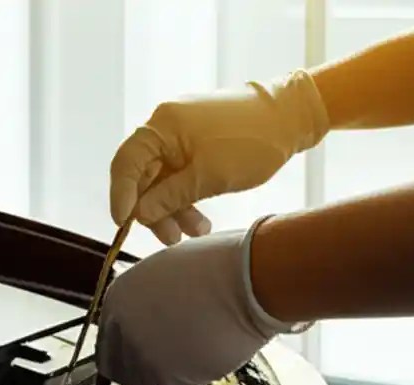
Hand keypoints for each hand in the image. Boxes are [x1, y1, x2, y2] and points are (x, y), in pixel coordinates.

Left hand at [96, 221, 307, 384]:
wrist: (248, 281)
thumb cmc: (223, 269)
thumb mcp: (170, 273)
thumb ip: (151, 300)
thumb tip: (156, 318)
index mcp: (119, 296)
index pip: (110, 340)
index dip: (134, 349)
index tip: (154, 352)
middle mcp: (119, 324)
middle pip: (118, 368)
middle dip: (144, 370)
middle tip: (174, 365)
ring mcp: (136, 351)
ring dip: (165, 380)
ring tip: (193, 360)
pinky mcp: (158, 376)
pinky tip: (200, 367)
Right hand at [109, 69, 329, 245]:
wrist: (291, 117)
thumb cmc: (252, 141)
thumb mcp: (209, 176)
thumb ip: (170, 196)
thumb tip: (139, 214)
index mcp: (163, 126)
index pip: (125, 164)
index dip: (121, 197)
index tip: (124, 226)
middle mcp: (166, 127)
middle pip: (145, 176)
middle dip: (156, 210)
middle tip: (171, 238)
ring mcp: (182, 136)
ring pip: (165, 180)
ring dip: (176, 209)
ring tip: (198, 232)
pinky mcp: (198, 144)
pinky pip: (182, 175)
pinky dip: (189, 197)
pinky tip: (202, 220)